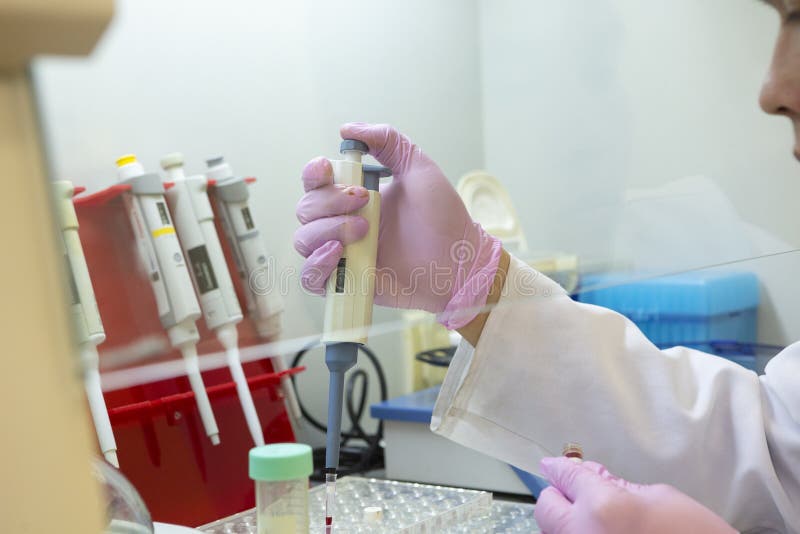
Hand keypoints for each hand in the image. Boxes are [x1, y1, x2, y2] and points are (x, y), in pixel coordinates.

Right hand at [294, 123, 501, 328]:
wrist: (458, 260)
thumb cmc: (442, 218)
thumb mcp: (418, 168)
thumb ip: (388, 141)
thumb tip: (348, 129)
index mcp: (353, 197)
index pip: (314, 183)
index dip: (313, 174)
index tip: (329, 169)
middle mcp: (342, 224)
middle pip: (305, 209)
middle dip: (329, 202)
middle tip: (364, 202)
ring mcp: (342, 254)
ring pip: (303, 240)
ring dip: (326, 230)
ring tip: (363, 231)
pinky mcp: (346, 283)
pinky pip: (310, 277)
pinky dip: (316, 265)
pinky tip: (338, 255)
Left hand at [534, 457, 735, 533]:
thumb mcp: (660, 498)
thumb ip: (618, 484)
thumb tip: (589, 474)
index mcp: (602, 507)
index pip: (566, 477)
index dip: (562, 468)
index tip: (556, 464)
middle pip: (546, 507)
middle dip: (560, 496)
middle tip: (580, 494)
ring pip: (552, 530)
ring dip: (566, 521)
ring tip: (596, 520)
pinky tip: (601, 532)